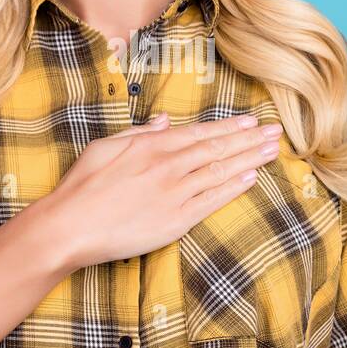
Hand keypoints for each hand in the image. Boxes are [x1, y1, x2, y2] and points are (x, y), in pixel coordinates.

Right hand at [36, 112, 284, 273]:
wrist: (70, 226)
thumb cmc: (81, 186)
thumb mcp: (105, 146)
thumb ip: (139, 133)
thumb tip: (164, 121)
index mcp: (151, 145)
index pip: (200, 132)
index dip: (229, 127)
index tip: (251, 122)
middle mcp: (168, 165)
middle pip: (217, 148)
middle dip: (249, 139)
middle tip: (276, 132)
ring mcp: (174, 193)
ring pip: (220, 171)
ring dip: (249, 160)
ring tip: (272, 152)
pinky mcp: (175, 220)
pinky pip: (211, 201)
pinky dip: (233, 188)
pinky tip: (251, 179)